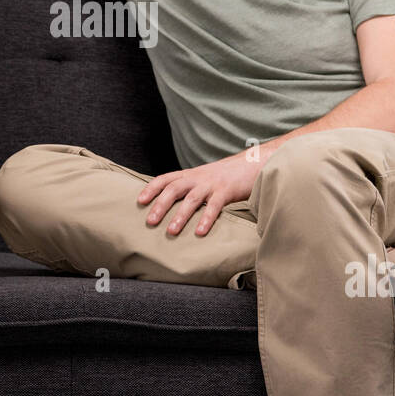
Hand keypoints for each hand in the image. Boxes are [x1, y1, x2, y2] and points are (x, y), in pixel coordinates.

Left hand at [137, 151, 262, 236]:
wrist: (255, 163)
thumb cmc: (228, 176)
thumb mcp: (205, 179)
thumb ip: (191, 189)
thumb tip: (175, 207)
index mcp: (191, 174)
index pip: (166, 179)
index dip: (152, 188)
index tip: (140, 201)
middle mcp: (198, 177)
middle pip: (174, 188)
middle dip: (160, 205)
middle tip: (150, 221)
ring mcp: (212, 184)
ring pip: (192, 199)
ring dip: (180, 216)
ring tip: (171, 231)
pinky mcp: (227, 191)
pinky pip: (215, 206)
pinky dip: (206, 219)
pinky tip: (200, 232)